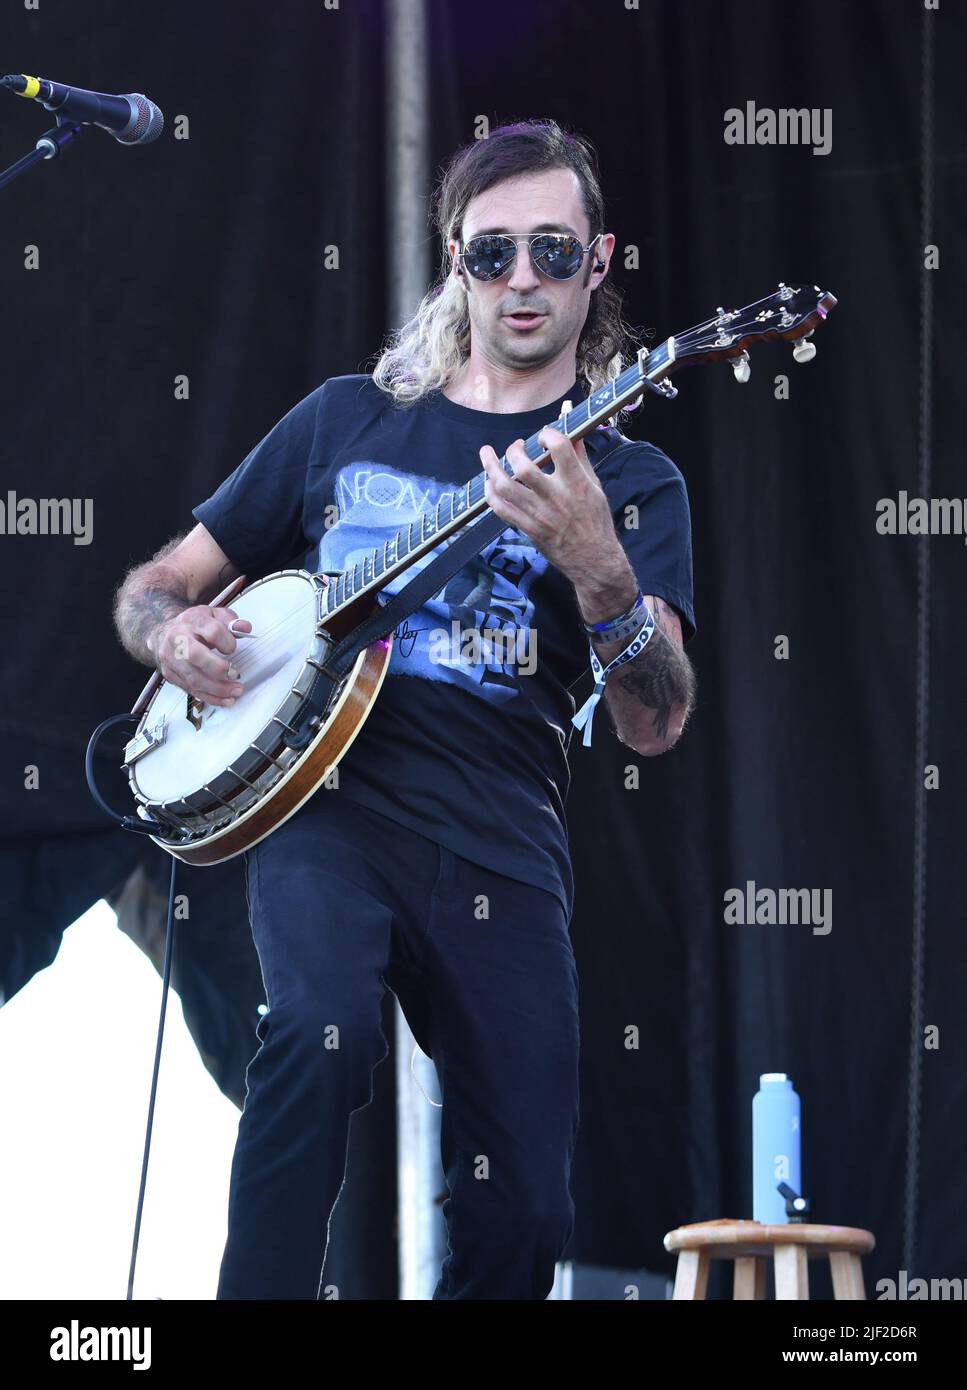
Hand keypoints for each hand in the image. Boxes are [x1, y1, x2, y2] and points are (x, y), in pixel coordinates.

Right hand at [149, 606, 251, 707]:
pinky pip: (191, 690)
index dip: (227, 643)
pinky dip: (211, 697)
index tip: (232, 648)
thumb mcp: (214, 614)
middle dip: (219, 669)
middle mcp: (178, 639)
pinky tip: (225, 699)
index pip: (212, 632)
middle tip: (236, 674)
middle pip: (196, 656)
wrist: (167, 632)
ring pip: (193, 678)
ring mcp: (171, 659)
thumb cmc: (194, 625)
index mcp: (192, 620)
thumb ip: (231, 621)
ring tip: (236, 690)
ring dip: (218, 689)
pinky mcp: (170, 675)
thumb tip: (244, 628)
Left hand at [480, 427, 619, 583]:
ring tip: (487, 454)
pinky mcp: (529, 529)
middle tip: (516, 447)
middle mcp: (555, 497)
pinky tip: (489, 484)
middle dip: (514, 450)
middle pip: (523, 467)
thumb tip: (575, 435)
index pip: (559, 447)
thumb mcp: (595, 487)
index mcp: (576, 483)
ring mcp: (539, 514)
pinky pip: (502, 510)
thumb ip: (581, 460)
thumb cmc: (596, 522)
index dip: (547, 434)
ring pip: (505, 487)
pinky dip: (491, 494)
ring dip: (491, 468)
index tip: (543, 437)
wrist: (594, 559)